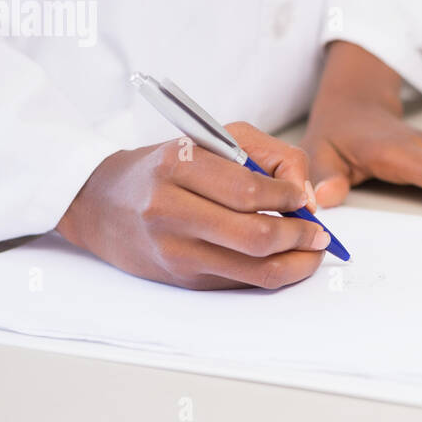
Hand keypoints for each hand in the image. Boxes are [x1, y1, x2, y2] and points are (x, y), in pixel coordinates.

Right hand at [56, 122, 329, 289]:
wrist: (101, 203)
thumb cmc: (168, 166)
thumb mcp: (215, 139)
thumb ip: (268, 155)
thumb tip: (306, 195)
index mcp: (178, 165)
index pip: (250, 190)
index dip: (290, 197)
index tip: (304, 198)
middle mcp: (171, 210)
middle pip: (256, 235)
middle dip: (301, 235)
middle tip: (320, 232)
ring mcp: (176, 250)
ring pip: (256, 269)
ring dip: (298, 262)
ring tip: (313, 249)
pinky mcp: (183, 278)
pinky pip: (243, 282)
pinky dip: (275, 273)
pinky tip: (286, 259)